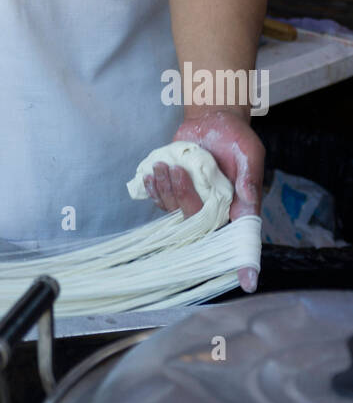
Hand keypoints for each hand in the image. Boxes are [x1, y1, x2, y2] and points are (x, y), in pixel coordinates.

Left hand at [142, 109, 263, 293]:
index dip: (244, 262)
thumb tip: (248, 204)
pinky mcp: (176, 190)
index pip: (242, 239)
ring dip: (164, 190)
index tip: (248, 283)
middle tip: (177, 170)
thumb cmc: (236, 138)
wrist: (214, 119)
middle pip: (196, 222)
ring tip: (163, 165)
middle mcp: (214, 210)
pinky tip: (151, 173)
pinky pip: (161, 202)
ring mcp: (193, 201)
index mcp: (238, 207)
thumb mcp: (250, 154)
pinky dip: (153, 189)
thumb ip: (249, 179)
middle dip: (182, 197)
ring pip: (174, 212)